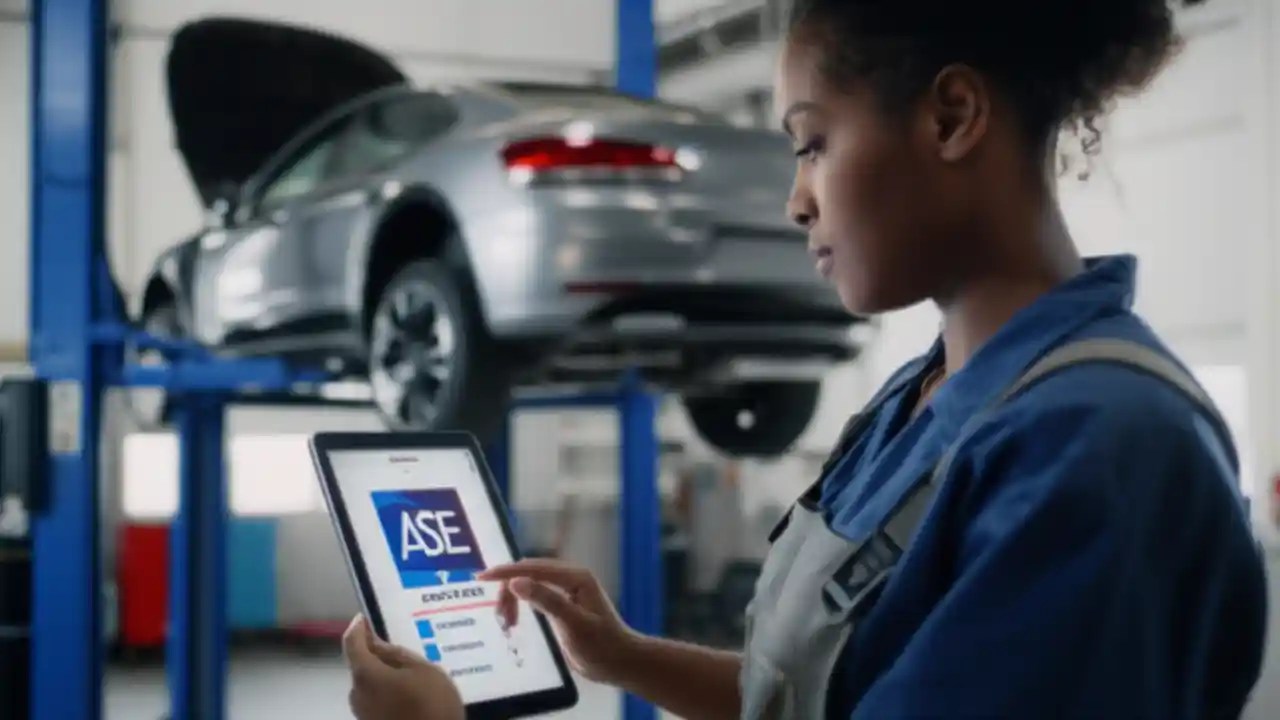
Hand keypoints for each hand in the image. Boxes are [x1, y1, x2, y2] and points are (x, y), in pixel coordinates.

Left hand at [343, 615, 464, 719]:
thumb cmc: (431, 705)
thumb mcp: (424, 671)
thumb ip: (398, 654)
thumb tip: (377, 644)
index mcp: (366, 674)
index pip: (352, 643)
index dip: (357, 627)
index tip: (364, 617)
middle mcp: (356, 693)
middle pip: (360, 665)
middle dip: (374, 654)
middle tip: (397, 645)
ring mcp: (362, 712)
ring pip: (368, 683)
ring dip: (382, 673)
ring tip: (408, 669)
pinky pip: (375, 699)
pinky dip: (386, 690)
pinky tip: (408, 690)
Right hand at [479, 559, 640, 684]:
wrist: (619, 663)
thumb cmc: (601, 644)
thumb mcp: (573, 623)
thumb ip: (547, 601)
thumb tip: (516, 581)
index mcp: (575, 577)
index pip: (533, 567)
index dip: (506, 571)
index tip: (481, 578)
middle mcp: (569, 578)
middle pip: (528, 573)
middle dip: (507, 589)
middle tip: (499, 617)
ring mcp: (565, 591)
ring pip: (529, 584)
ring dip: (512, 599)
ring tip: (506, 623)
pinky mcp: (561, 605)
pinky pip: (534, 596)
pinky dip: (520, 605)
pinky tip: (513, 619)